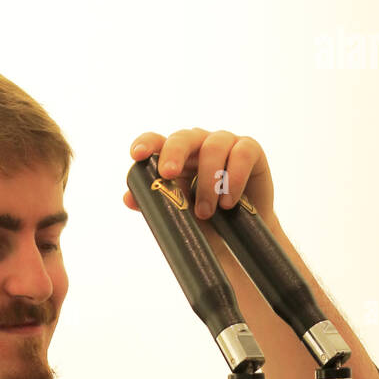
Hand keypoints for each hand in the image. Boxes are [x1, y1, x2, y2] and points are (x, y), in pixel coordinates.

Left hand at [123, 128, 275, 224]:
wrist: (239, 241)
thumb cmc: (204, 224)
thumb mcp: (178, 217)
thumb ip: (155, 205)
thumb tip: (128, 198)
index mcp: (176, 157)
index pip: (157, 141)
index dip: (146, 143)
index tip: (137, 155)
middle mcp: (198, 145)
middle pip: (183, 137)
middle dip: (173, 153)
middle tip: (168, 174)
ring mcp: (225, 144)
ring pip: (213, 147)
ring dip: (207, 180)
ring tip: (206, 212)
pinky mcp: (250, 151)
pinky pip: (243, 153)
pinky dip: (235, 177)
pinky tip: (229, 202)